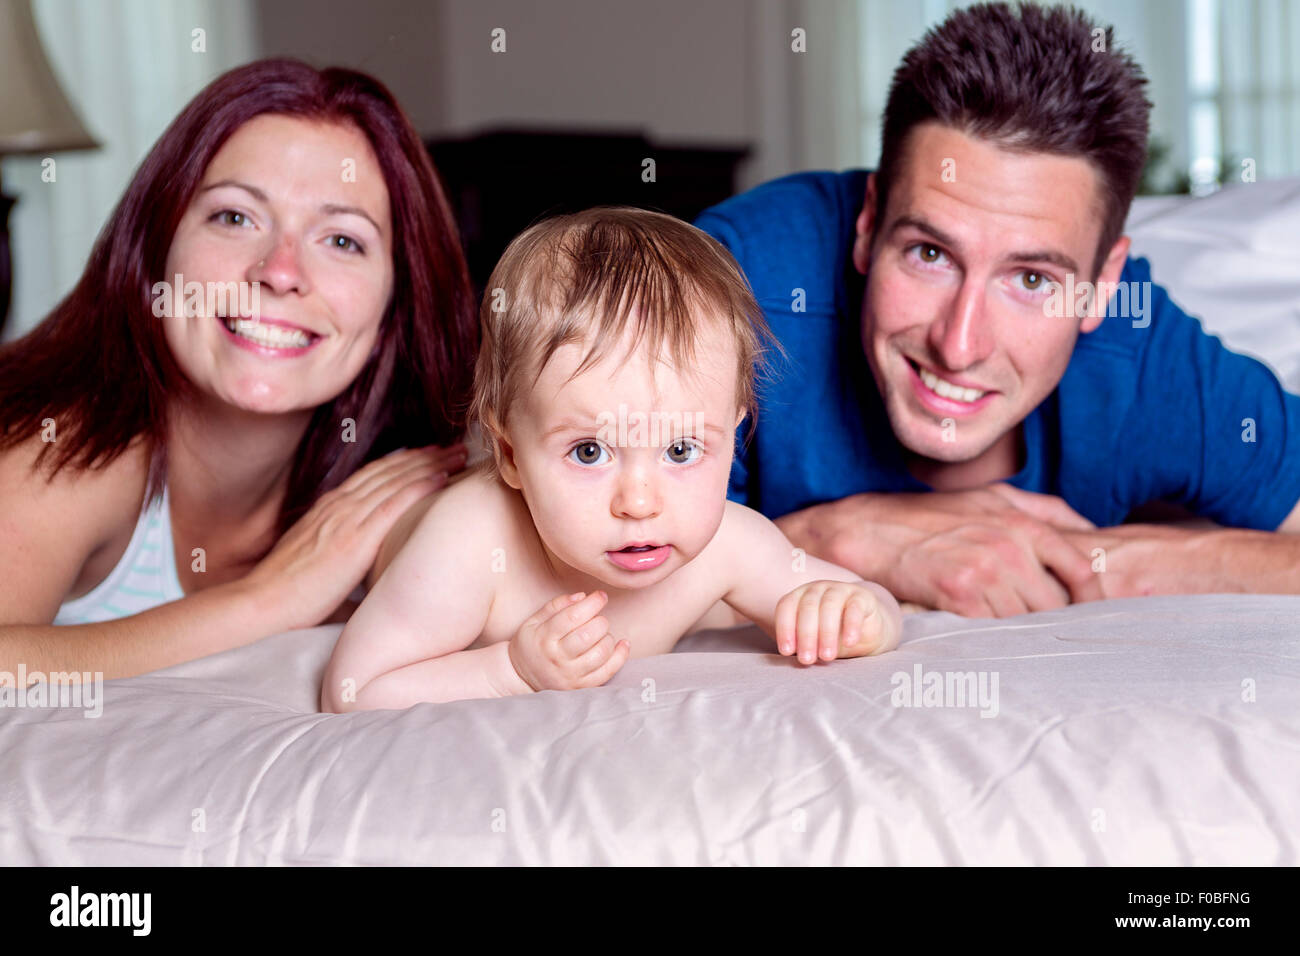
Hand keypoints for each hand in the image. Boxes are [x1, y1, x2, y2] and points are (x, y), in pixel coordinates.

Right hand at [243, 444, 467, 629]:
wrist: (262, 604)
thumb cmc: (287, 597)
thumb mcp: (318, 568)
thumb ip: (344, 567)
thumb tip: (367, 590)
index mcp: (329, 511)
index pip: (372, 476)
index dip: (402, 462)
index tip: (428, 454)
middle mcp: (339, 507)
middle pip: (389, 471)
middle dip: (424, 456)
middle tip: (454, 446)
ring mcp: (346, 520)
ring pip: (396, 481)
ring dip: (431, 464)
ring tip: (458, 453)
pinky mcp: (354, 539)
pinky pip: (393, 504)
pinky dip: (419, 486)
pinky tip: (442, 477)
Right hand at [507, 591, 630, 691]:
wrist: (520, 678)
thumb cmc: (531, 645)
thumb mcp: (534, 621)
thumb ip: (556, 606)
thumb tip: (583, 596)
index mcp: (545, 637)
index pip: (573, 617)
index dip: (592, 603)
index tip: (600, 596)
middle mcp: (558, 658)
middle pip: (589, 635)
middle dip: (600, 621)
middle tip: (597, 618)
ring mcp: (570, 675)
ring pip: (601, 653)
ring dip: (608, 637)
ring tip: (601, 633)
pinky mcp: (581, 687)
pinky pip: (608, 672)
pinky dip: (620, 656)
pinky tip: (622, 644)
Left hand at [774, 580, 898, 664]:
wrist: (867, 631)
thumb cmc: (832, 637)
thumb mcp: (813, 642)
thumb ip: (800, 645)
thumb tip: (789, 656)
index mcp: (800, 596)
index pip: (786, 606)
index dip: (784, 628)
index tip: (787, 651)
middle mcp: (817, 589)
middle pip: (807, 607)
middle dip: (806, 635)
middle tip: (807, 660)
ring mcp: (840, 589)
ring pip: (829, 606)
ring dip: (826, 633)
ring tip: (827, 656)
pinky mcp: (862, 596)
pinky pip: (854, 608)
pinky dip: (851, 625)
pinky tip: (849, 643)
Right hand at [776, 484, 1104, 616]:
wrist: (872, 530)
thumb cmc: (934, 515)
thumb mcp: (992, 496)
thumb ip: (1045, 510)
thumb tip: (1090, 531)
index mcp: (1022, 523)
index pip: (1080, 569)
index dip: (1091, 598)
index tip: (1088, 612)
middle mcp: (1008, 547)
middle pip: (1054, 603)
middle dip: (1049, 618)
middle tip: (1043, 629)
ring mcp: (983, 573)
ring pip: (1025, 621)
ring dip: (1020, 632)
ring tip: (1012, 637)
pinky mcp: (958, 597)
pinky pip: (993, 630)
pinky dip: (993, 637)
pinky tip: (984, 636)